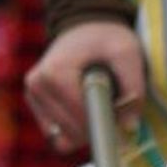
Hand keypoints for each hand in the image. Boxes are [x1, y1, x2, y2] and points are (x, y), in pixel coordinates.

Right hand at [24, 20, 145, 152]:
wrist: (84, 28)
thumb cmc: (106, 39)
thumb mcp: (127, 53)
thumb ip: (134, 87)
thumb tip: (130, 126)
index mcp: (54, 73)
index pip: (81, 118)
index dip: (106, 124)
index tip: (120, 118)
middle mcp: (37, 85)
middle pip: (71, 132)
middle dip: (96, 126)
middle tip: (112, 107)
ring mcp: (32, 96)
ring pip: (63, 139)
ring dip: (86, 129)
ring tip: (96, 102)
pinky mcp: (34, 105)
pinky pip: (57, 136)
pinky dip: (75, 131)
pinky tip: (84, 109)